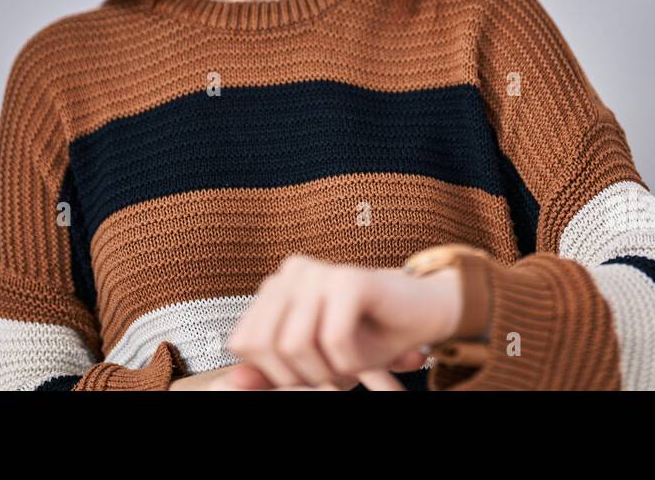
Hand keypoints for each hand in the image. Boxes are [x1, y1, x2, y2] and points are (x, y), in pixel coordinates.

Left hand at [217, 253, 464, 389]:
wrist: (424, 315)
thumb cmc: (367, 337)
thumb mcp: (313, 361)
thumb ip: (271, 371)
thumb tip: (231, 383)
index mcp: (276, 285)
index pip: (244, 342)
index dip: (275, 373)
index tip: (311, 373)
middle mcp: (291, 270)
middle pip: (266, 346)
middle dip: (300, 376)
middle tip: (334, 377)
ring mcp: (320, 270)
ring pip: (295, 345)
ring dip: (326, 372)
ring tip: (350, 368)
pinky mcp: (349, 279)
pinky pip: (332, 340)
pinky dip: (350, 363)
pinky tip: (367, 357)